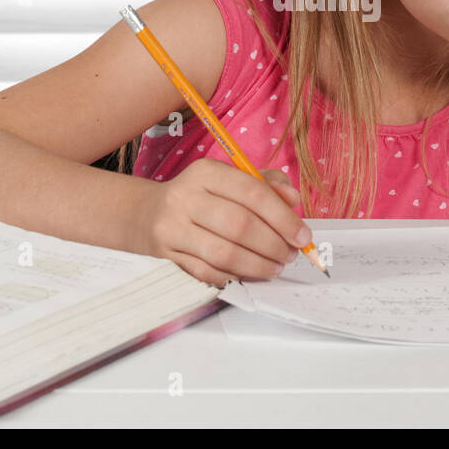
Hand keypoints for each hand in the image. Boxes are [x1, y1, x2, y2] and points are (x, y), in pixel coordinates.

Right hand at [126, 160, 310, 287]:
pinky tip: (248, 273)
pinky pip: (207, 272)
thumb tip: (293, 199)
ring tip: (275, 267)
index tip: (303, 235)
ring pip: (224, 253)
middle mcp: (185, 197)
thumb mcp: (229, 180)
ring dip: (258, 265)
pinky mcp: (166, 255)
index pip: (252, 192)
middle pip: (240, 225)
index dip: (283, 217)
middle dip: (273, 244)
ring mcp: (172, 228)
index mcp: (205, 172)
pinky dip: (234, 276)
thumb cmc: (199, 197)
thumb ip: (265, 184)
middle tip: (290, 254)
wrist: (145, 214)